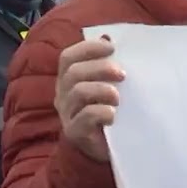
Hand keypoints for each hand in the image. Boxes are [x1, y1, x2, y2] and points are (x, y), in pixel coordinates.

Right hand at [55, 38, 123, 161]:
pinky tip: (113, 115)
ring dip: (101, 90)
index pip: (68, 57)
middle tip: (122, 74)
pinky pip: (84, 117)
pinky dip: (101, 112)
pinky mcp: (75, 132)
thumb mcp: (111, 87)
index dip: (87, 48)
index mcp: (69, 79)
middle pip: (74, 72)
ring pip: (78, 92)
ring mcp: (67, 113)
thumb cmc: (110, 112)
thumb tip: (110, 38)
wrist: (105, 149)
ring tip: (118, 98)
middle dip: (99, 68)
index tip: (111, 47)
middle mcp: (64, 94)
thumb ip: (109, 67)